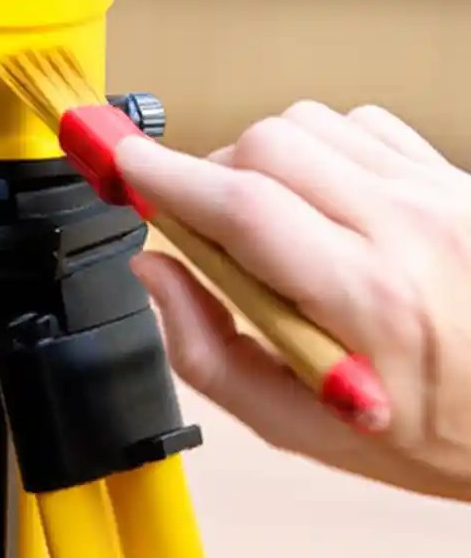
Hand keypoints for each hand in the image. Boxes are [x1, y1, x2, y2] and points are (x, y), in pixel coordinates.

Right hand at [115, 100, 470, 501]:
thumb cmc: (434, 434)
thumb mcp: (298, 424)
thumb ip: (206, 352)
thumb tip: (154, 271)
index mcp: (365, 301)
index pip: (243, 207)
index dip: (164, 176)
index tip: (120, 164)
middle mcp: (408, 230)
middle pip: (267, 147)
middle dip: (212, 175)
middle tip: (207, 226)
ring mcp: (440, 193)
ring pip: (309, 123)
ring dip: (264, 161)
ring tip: (275, 223)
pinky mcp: (456, 177)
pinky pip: (361, 124)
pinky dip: (320, 152)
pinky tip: (324, 204)